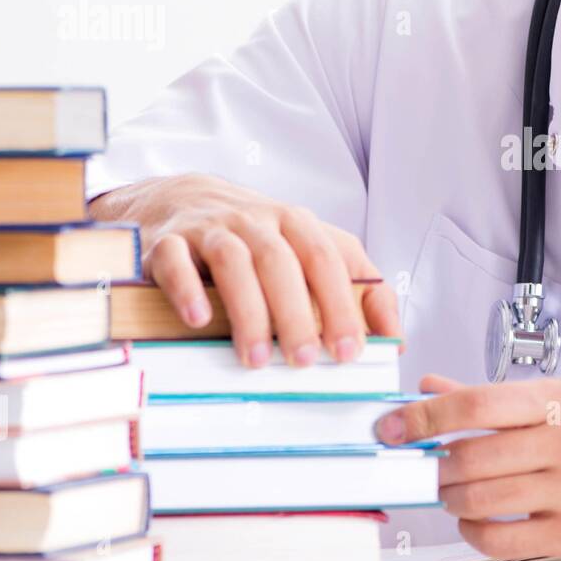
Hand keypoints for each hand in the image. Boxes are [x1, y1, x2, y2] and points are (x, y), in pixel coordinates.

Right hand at [89, 173, 400, 367]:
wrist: (178, 198)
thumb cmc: (254, 237)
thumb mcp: (309, 252)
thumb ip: (355, 288)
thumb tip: (393, 338)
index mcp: (296, 224)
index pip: (328, 259)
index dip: (342, 305)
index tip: (350, 351)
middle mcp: (256, 221)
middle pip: (282, 263)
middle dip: (296, 315)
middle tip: (304, 361)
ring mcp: (210, 228)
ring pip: (234, 262)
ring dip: (248, 312)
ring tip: (256, 359)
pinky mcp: (167, 240)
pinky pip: (175, 260)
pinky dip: (187, 289)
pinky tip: (199, 321)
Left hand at [376, 374, 560, 560]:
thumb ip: (495, 399)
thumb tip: (432, 389)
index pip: (474, 404)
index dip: (422, 417)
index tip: (392, 427)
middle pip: (469, 455)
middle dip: (436, 465)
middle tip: (430, 467)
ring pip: (480, 498)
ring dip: (453, 499)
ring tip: (455, 493)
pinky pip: (502, 539)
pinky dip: (475, 533)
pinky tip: (476, 523)